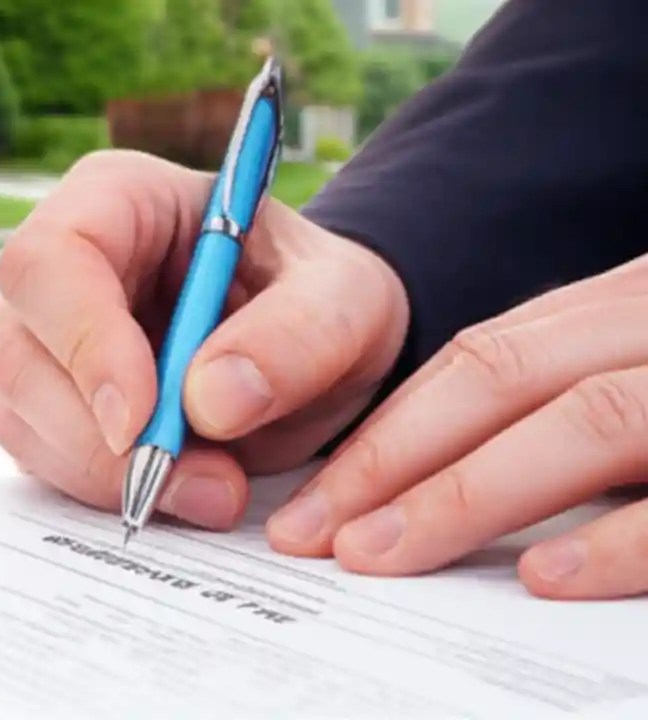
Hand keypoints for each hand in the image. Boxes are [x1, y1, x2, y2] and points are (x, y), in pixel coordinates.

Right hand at [0, 150, 408, 529]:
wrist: (317, 352)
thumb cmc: (320, 299)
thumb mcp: (348, 299)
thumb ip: (298, 334)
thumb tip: (209, 401)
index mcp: (117, 201)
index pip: (50, 260)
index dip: (83, 340)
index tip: (142, 418)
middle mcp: (59, 271)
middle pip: (22, 354)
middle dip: (104, 439)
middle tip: (209, 484)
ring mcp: (43, 344)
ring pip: (25, 420)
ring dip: (114, 477)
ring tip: (219, 490)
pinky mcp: (50, 412)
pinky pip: (48, 465)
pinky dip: (113, 494)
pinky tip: (187, 490)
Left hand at [267, 253, 647, 599]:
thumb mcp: (639, 380)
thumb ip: (561, 415)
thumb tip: (423, 493)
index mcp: (623, 311)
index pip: (482, 359)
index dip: (386, 430)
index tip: (312, 500)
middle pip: (504, 377)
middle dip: (388, 459)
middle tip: (304, 534)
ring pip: (585, 421)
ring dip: (466, 493)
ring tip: (373, 554)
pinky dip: (613, 540)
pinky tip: (541, 577)